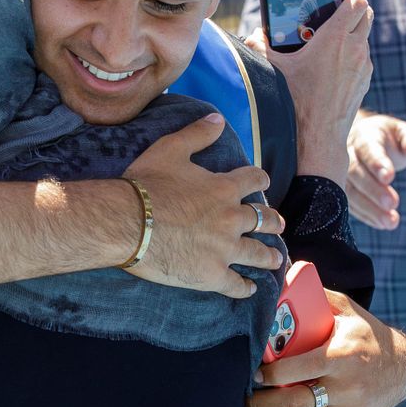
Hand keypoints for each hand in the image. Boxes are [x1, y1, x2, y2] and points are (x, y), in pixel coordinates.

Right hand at [124, 113, 285, 298]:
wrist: (127, 222)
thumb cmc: (146, 184)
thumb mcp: (170, 149)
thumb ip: (197, 133)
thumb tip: (218, 117)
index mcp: (223, 188)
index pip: (253, 181)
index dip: (259, 180)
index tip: (263, 182)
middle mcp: (231, 219)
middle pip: (263, 220)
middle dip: (273, 221)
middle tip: (278, 225)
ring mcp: (224, 249)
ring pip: (258, 254)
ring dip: (270, 256)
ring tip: (276, 258)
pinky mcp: (212, 275)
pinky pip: (236, 285)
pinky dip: (245, 287)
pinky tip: (249, 288)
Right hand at [245, 0, 373, 186]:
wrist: (317, 139)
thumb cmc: (295, 103)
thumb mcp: (272, 71)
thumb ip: (259, 47)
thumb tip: (253, 35)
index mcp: (334, 39)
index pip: (357, 0)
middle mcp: (354, 49)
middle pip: (366, 13)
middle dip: (354, 5)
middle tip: (335, 6)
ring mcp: (363, 66)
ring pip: (364, 36)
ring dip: (352, 30)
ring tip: (329, 36)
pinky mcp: (364, 80)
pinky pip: (362, 56)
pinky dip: (352, 51)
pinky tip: (332, 62)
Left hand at [247, 290, 405, 406]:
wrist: (401, 366)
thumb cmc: (366, 334)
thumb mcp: (346, 310)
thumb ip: (316, 297)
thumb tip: (285, 277)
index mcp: (342, 356)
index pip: (298, 369)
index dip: (269, 374)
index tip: (254, 372)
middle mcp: (347, 388)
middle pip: (295, 404)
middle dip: (262, 403)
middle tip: (246, 396)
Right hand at [347, 113, 405, 229]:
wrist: (366, 140)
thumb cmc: (391, 138)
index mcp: (365, 135)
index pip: (368, 148)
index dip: (377, 163)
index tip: (389, 178)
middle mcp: (348, 153)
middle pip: (355, 172)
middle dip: (373, 189)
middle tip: (392, 203)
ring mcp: (341, 172)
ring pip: (349, 190)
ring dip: (368, 208)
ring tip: (390, 222)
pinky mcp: (342, 188)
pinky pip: (349, 202)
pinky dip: (365, 214)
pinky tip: (381, 224)